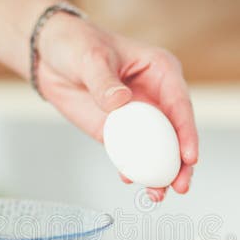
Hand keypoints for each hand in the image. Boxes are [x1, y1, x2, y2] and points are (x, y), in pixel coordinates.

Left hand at [35, 14, 197, 201]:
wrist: (50, 57)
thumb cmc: (77, 44)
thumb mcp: (90, 57)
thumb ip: (105, 82)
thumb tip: (120, 102)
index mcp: (161, 71)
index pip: (180, 104)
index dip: (187, 131)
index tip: (189, 156)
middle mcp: (156, 96)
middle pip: (176, 133)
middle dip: (181, 163)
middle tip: (180, 185)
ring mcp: (140, 117)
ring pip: (158, 150)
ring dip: (160, 174)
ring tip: (157, 194)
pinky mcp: (119, 132)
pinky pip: (131, 155)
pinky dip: (133, 170)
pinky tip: (131, 181)